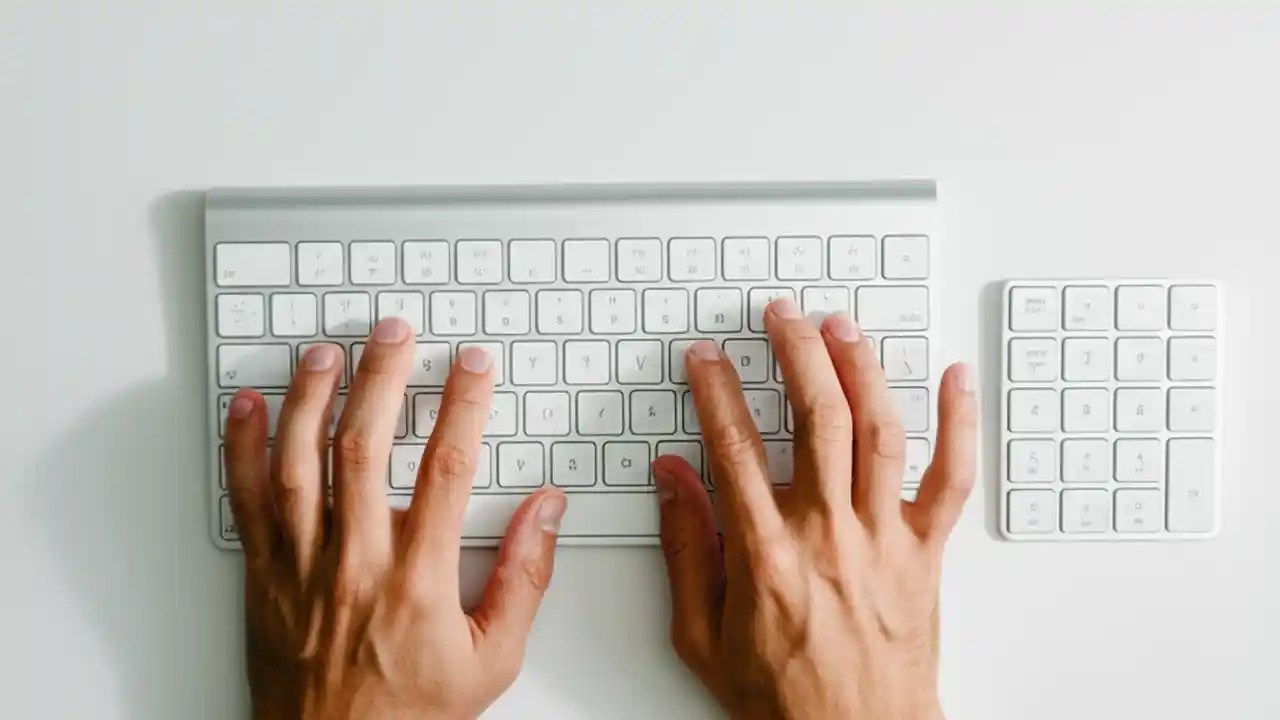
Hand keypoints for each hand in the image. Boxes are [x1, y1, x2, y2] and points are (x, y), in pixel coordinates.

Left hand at [223, 318, 565, 719]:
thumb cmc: (410, 715)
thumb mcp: (493, 658)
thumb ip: (525, 578)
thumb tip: (547, 512)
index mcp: (419, 580)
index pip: (446, 470)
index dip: (464, 406)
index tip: (473, 366)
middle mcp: (356, 562)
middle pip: (365, 447)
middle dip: (382, 378)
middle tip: (394, 333)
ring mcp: (302, 567)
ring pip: (300, 463)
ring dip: (311, 398)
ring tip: (326, 353)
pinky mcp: (263, 577)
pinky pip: (246, 502)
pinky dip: (242, 449)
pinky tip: (249, 407)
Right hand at [653, 299, 975, 719]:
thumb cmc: (781, 697)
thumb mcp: (700, 634)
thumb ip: (685, 549)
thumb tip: (672, 480)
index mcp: (766, 553)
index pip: (734, 447)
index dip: (716, 391)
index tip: (706, 358)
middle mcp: (829, 534)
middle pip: (815, 419)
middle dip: (795, 354)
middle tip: (780, 316)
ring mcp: (885, 538)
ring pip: (878, 433)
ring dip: (861, 369)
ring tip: (842, 327)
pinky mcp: (927, 552)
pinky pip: (952, 479)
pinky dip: (959, 424)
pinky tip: (955, 378)